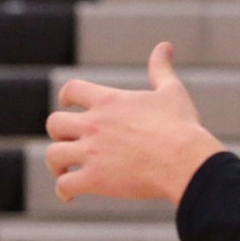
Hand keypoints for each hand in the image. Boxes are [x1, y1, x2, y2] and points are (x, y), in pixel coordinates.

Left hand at [46, 42, 225, 205]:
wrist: (186, 161)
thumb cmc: (181, 126)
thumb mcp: (171, 92)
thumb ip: (161, 69)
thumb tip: (165, 46)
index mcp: (108, 102)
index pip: (71, 90)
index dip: (66, 97)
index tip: (67, 104)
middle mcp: (93, 125)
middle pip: (55, 123)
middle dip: (59, 132)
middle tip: (69, 141)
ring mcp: (91, 152)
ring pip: (53, 154)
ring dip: (56, 163)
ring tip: (64, 171)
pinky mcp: (94, 179)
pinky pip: (65, 185)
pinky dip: (63, 190)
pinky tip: (69, 195)